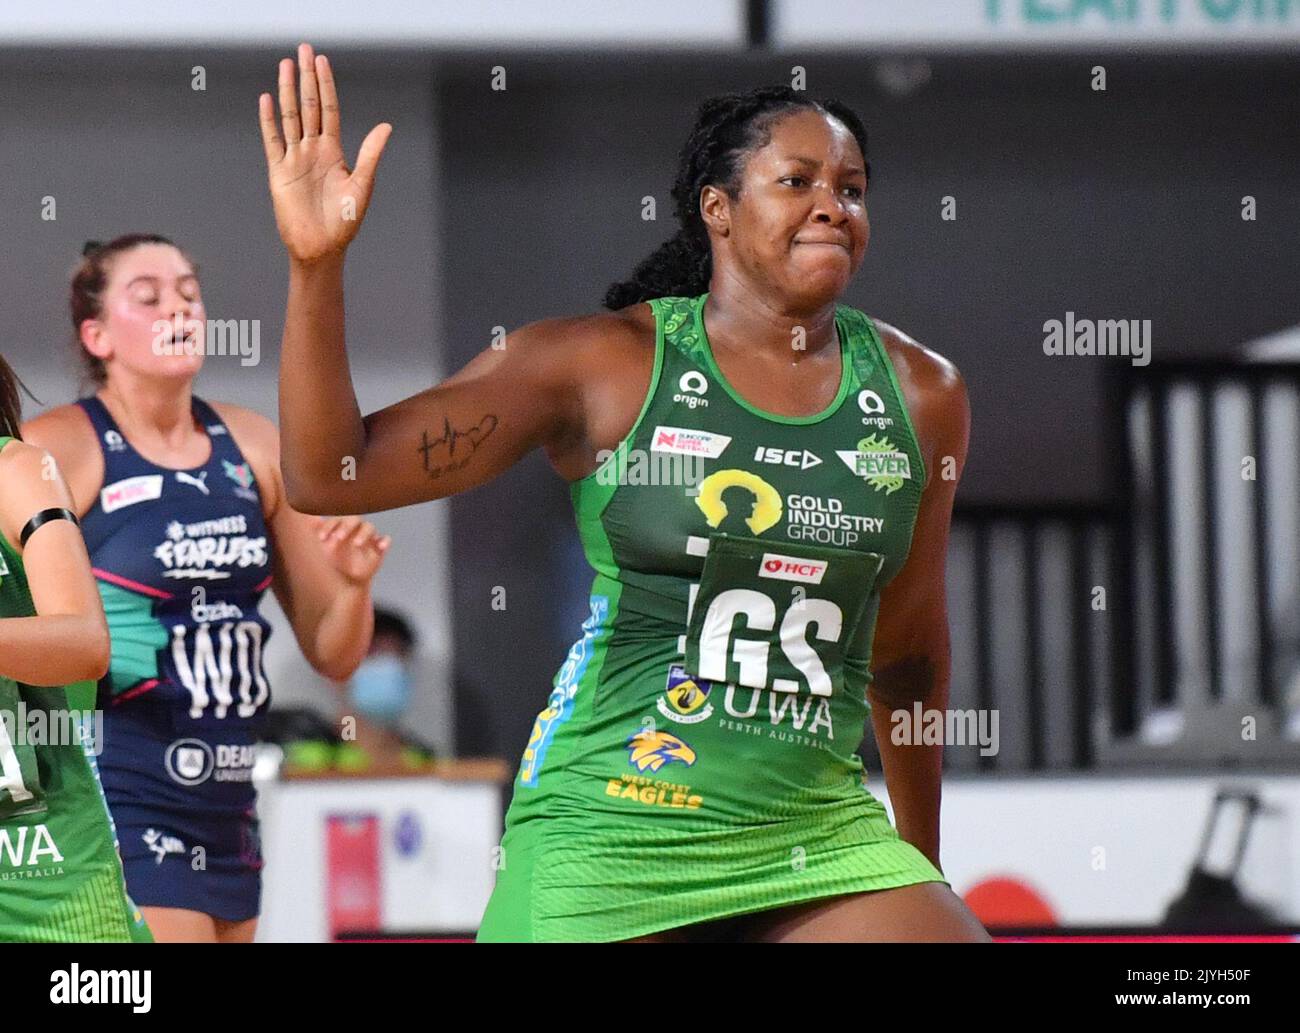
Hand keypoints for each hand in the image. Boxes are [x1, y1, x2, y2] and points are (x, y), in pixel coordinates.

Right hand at [258, 42, 391, 263]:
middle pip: (309, 106)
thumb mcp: (362, 185)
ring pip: (290, 117)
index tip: (322, 62)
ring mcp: (295, 158)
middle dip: (306, 78)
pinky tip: (267, 99)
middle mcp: (314, 150)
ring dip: (287, 91)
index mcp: (334, 152)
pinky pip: (273, 140)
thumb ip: (371, 155)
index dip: (326, 86)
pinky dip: (269, 120)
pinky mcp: (279, 171)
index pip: (330, 110)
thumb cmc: (344, 222)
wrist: (321, 247)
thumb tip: (386, 127)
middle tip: (303, 50)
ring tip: (285, 65)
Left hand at [314, 514, 390, 584]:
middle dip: (345, 527)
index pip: (337, 519)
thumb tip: (311, 517)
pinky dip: (384, 542)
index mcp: (342, 526)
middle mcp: (356, 528)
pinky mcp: (379, 547)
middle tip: (338, 538)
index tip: (321, 538)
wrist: (347, 580)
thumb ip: (318, 531)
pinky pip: (385, 540)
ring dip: (363, 534)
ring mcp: (369, 537)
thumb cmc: (336, 561)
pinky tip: (381, 546)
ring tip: (356, 544)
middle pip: (354, 519)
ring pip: (369, 527)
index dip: (329, 526)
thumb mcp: (324, 548)